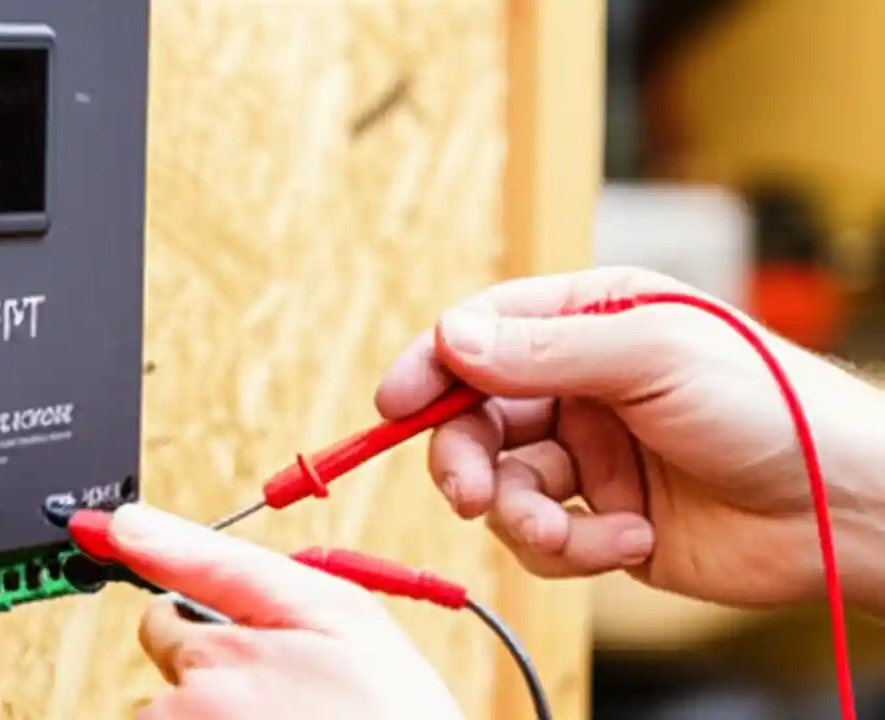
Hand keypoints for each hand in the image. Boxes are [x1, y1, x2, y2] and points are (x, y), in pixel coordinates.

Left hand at [103, 504, 461, 719]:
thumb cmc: (392, 715)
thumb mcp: (335, 612)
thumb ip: (217, 561)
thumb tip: (126, 523)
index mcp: (219, 654)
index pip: (162, 617)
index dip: (212, 625)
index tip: (215, 642)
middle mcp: (185, 712)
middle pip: (174, 675)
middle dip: (219, 679)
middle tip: (295, 698)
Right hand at [375, 266, 884, 612]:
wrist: (839, 512)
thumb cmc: (767, 407)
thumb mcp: (650, 357)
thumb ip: (542, 351)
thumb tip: (449, 337)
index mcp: (593, 322)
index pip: (486, 332)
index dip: (434, 364)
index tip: (395, 400)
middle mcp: (582, 387)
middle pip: (477, 415)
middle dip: (465, 457)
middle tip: (468, 492)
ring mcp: (590, 456)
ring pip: (504, 485)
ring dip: (523, 515)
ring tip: (571, 531)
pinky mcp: (602, 520)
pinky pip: (546, 537)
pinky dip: (577, 547)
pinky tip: (632, 540)